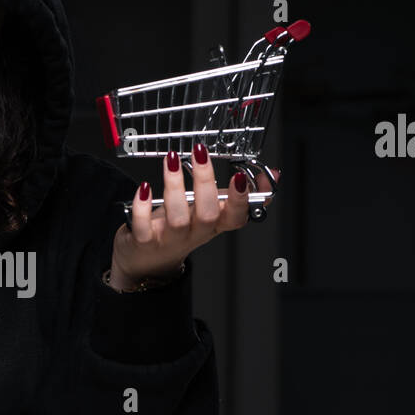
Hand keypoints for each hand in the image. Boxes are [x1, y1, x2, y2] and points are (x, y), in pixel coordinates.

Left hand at [108, 143, 279, 288]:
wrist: (147, 261)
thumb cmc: (179, 228)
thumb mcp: (211, 211)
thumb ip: (236, 194)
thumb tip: (271, 175)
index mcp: (214, 224)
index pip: (236, 217)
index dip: (241, 200)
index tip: (242, 177)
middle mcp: (195, 233)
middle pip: (207, 214)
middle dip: (205, 183)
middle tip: (200, 154)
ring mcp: (170, 239)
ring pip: (177, 218)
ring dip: (175, 187)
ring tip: (173, 160)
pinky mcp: (145, 243)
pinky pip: (144, 227)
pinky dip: (143, 208)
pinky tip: (143, 188)